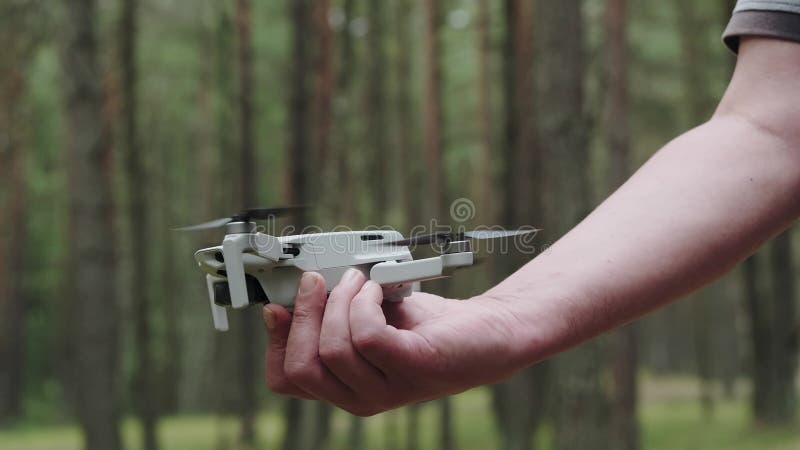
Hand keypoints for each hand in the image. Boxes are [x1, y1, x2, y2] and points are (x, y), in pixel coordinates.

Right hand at [262, 269, 532, 415]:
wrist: (484, 331)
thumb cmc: (424, 323)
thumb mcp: (365, 316)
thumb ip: (331, 312)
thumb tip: (294, 290)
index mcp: (343, 385)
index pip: (286, 379)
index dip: (275, 340)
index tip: (277, 305)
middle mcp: (360, 397)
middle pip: (301, 367)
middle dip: (302, 315)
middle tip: (315, 279)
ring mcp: (388, 389)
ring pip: (333, 348)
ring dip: (340, 300)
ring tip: (359, 278)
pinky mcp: (413, 369)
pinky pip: (366, 335)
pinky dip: (365, 301)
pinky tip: (379, 289)